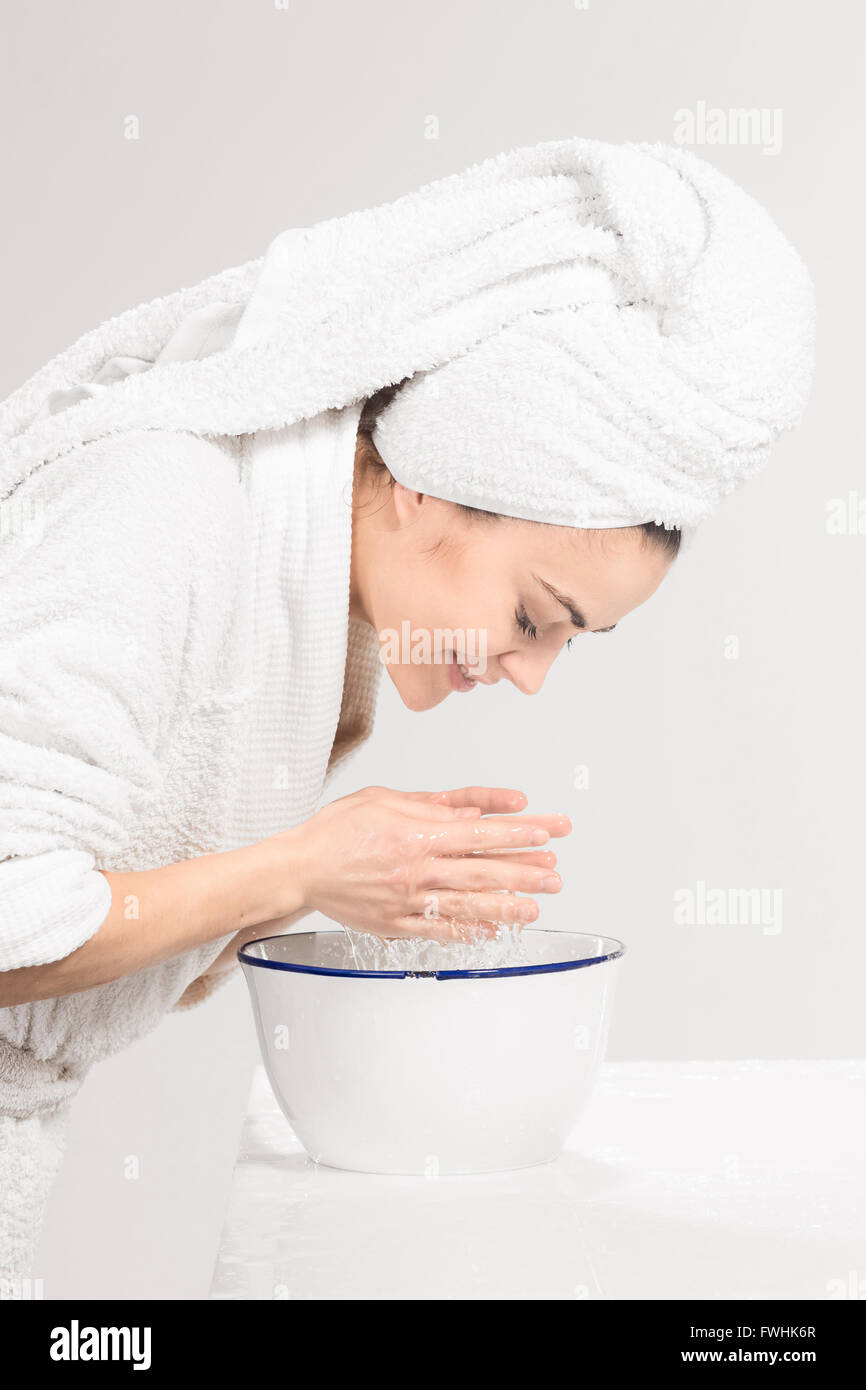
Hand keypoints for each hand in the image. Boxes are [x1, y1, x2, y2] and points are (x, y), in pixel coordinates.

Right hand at [292, 784, 570, 942]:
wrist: (300, 868)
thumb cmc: (339, 828)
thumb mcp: (385, 799)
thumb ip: (430, 806)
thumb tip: (470, 814)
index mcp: (415, 834)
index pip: (478, 835)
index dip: (516, 835)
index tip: (546, 834)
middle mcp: (416, 869)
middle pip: (481, 872)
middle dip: (524, 873)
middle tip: (556, 876)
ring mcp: (407, 900)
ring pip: (466, 906)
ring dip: (505, 907)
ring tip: (535, 908)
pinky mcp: (396, 924)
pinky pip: (439, 930)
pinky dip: (468, 931)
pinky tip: (492, 930)